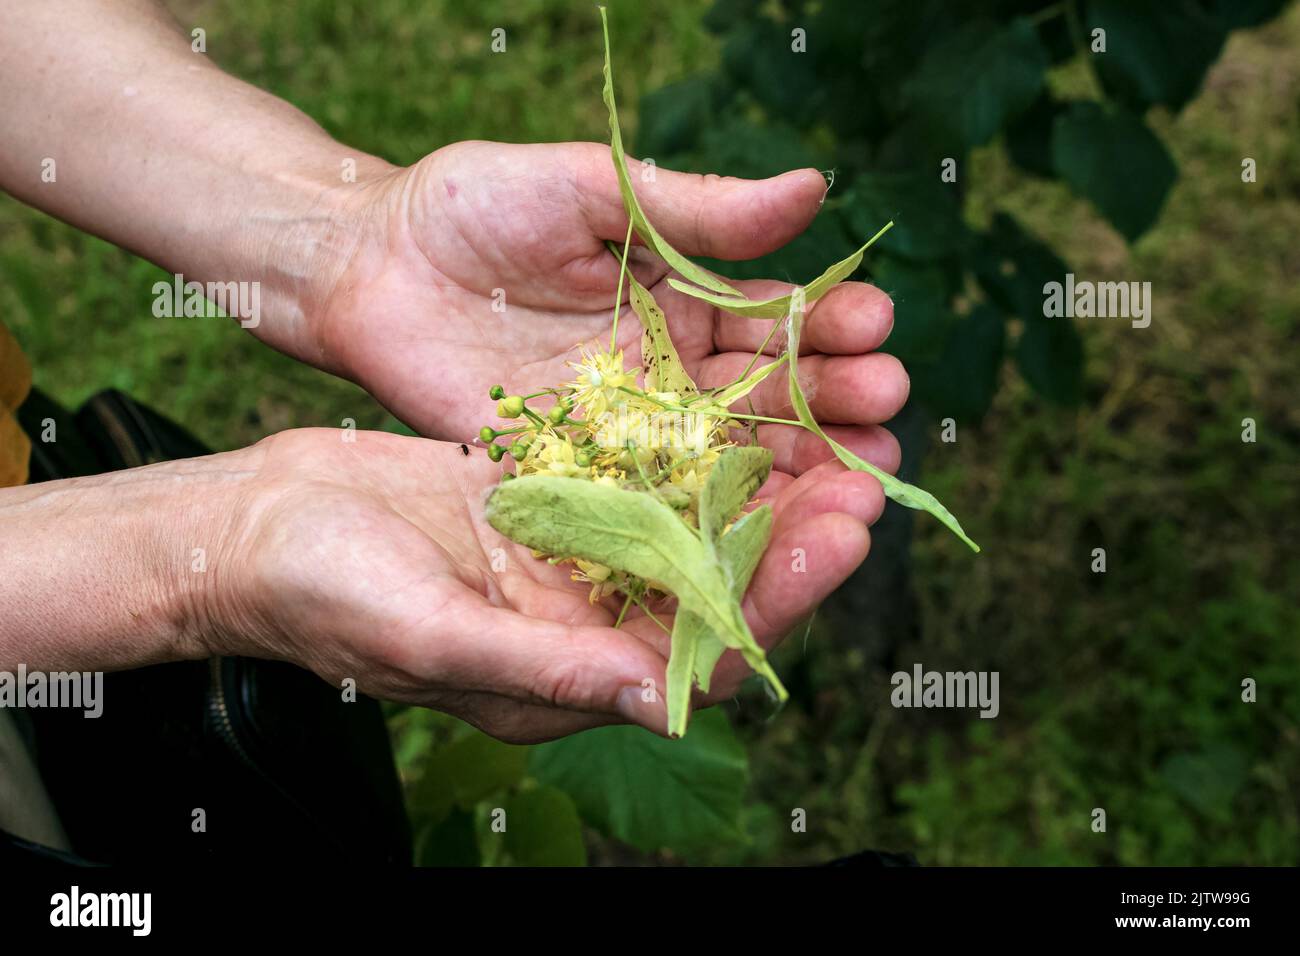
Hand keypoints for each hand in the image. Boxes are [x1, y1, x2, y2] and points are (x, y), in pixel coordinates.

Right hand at [208, 427, 885, 742]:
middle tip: (867, 464)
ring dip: (758, 473)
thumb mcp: (434, 635)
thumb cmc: (328, 596)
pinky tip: (737, 389)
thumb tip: (659, 704)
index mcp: (574, 674)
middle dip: (795, 527)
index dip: (778, 594)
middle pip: (718, 579)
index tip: (841, 531)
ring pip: (693, 518)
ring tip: (826, 416)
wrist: (263, 529)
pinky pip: (642, 466)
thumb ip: (545, 669)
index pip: (702, 649)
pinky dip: (690, 434)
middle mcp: (590, 619)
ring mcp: (576, 553)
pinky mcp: (556, 494)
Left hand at [313, 142, 907, 478]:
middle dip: (834, 401)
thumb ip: (694, 208)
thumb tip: (815, 190)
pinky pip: (655, 498)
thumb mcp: (585, 188)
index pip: (776, 317)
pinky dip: (713, 514)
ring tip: (863, 475)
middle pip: (770, 394)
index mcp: (681, 294)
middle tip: (890, 409)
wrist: (362, 268)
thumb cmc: (470, 207)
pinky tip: (767, 527)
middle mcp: (669, 368)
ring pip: (730, 454)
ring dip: (798, 468)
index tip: (879, 330)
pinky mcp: (581, 471)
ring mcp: (629, 426)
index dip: (831, 325)